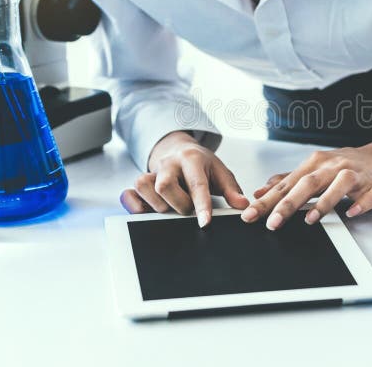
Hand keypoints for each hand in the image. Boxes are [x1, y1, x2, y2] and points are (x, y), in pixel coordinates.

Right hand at [120, 131, 248, 226]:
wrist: (180, 150)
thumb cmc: (201, 165)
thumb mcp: (220, 172)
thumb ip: (232, 190)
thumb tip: (243, 206)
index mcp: (192, 159)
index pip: (197, 184)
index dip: (201, 205)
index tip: (205, 223)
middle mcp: (169, 163)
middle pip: (165, 185)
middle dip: (179, 205)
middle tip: (189, 210)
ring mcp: (152, 172)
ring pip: (144, 186)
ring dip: (158, 205)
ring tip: (172, 209)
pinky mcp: (139, 183)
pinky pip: (128, 193)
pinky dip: (134, 205)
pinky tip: (147, 212)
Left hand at [240, 137, 371, 229]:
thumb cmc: (347, 163)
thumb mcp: (315, 168)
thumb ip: (289, 180)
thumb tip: (261, 191)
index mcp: (315, 164)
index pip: (287, 184)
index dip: (267, 200)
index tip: (249, 214)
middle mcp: (332, 166)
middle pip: (307, 184)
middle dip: (288, 204)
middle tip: (272, 223)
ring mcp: (355, 173)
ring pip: (338, 185)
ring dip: (324, 202)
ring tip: (310, 219)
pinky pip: (370, 193)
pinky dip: (362, 202)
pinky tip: (353, 212)